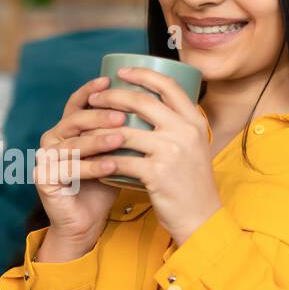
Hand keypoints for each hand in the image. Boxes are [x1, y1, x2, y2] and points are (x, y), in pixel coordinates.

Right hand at [33, 76, 125, 254]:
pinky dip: (93, 167)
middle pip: (75, 120)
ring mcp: (45, 158)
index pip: (77, 103)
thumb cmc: (104, 184)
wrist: (86, 223)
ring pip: (73, 144)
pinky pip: (71, 169)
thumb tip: (154, 103)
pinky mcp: (44, 178)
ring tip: (122, 139)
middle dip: (100, 116)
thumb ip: (122, 130)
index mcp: (66, 129)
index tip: (111, 79)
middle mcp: (52, 139)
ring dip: (98, 141)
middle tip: (123, 115)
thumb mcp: (115, 152)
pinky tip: (112, 166)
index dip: (91, 90)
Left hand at [86, 66, 222, 246]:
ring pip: (125, 131)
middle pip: (142, 102)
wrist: (201, 217)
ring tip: (87, 128)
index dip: (143, 74)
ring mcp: (171, 151)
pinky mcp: (156, 173)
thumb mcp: (195, 147)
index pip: (168, 85)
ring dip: (100, 128)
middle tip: (95, 98)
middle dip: (113, 96)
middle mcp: (185, 131)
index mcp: (195, 121)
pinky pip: (121, 159)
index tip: (122, 72)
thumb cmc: (192, 183)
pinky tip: (93, 156)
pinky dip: (104, 158)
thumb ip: (179, 126)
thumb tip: (152, 105)